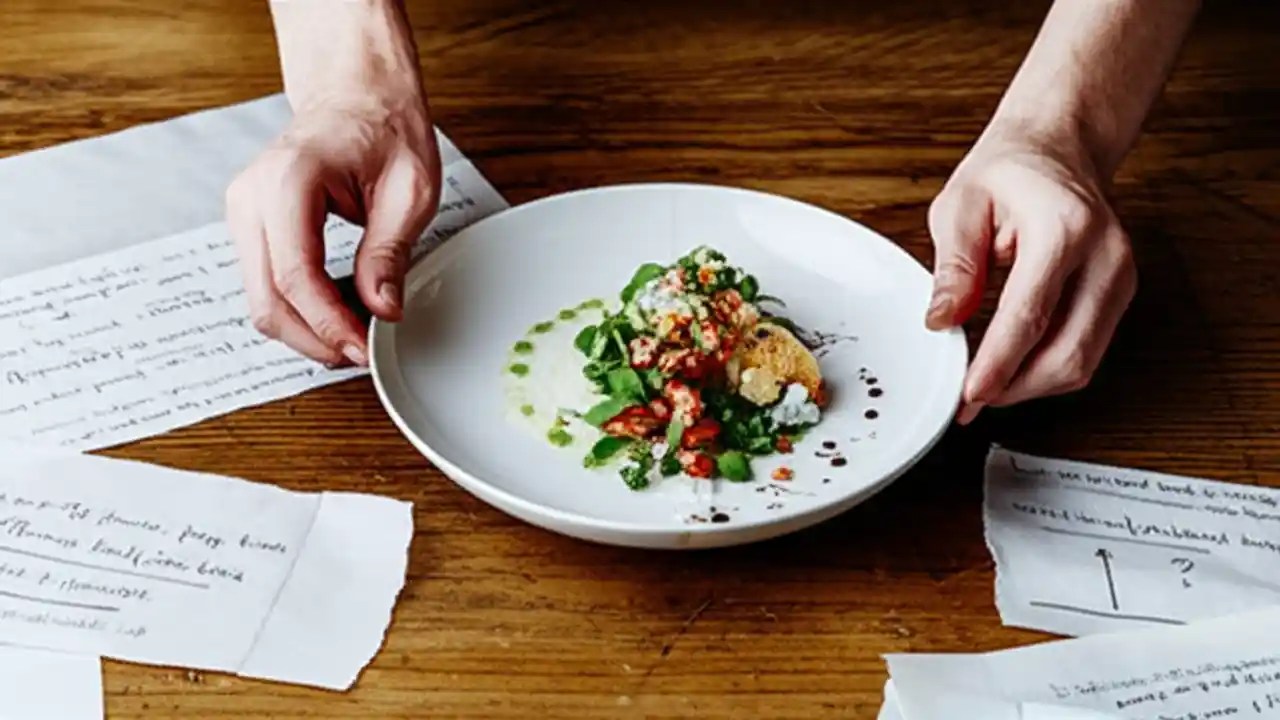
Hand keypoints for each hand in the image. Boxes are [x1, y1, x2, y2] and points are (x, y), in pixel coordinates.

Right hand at [225, 94, 440, 366]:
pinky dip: (299, 308)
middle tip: (360, 353)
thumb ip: (390, 251)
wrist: (357, 97)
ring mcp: (244, 212)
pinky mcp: (250, 226)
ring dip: (305, 329)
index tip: (363, 348)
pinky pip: (266, 284)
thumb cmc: (385, 129)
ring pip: (261, 299)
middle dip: (314, 339)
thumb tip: (382, 309)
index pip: (297, 275)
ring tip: (354, 333)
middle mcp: (252, 196)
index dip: (329, 324)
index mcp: (290, 180)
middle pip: (267, 299)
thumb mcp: (410, 190)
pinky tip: (337, 309)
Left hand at [924, 123, 1136, 423]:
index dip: (999, 363)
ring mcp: (1122, 276)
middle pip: (1069, 352)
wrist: (1057, 148)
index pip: (1031, 314)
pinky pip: (1087, 349)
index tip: (970, 393)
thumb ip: (954, 266)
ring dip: (1031, 385)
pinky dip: (1047, 368)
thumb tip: (943, 320)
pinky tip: (1013, 368)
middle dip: (1016, 388)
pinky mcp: (1120, 293)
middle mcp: (1106, 256)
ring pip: (1083, 361)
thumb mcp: (960, 204)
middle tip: (969, 400)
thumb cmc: (1009, 171)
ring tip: (985, 387)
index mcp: (1065, 228)